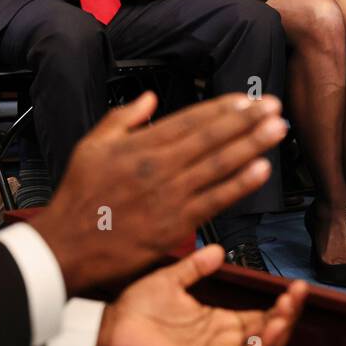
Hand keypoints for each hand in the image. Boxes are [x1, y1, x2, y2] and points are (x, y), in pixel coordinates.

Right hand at [30, 92, 287, 294]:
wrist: (68, 246)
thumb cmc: (78, 198)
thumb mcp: (91, 145)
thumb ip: (122, 118)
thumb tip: (149, 98)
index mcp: (140, 146)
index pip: (189, 120)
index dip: (221, 109)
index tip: (245, 99)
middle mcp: (159, 168)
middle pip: (211, 139)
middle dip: (246, 121)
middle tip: (274, 108)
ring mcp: (170, 197)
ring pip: (219, 166)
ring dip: (251, 146)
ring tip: (277, 130)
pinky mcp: (176, 225)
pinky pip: (215, 201)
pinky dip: (239, 185)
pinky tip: (261, 170)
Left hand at [93, 244, 306, 345]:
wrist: (109, 328)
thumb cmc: (134, 310)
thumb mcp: (171, 280)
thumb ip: (196, 267)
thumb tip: (218, 250)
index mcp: (216, 323)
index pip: (260, 316)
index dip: (281, 304)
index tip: (295, 285)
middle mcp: (220, 342)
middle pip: (267, 333)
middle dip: (288, 314)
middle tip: (298, 293)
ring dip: (280, 328)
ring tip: (290, 306)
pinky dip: (259, 345)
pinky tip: (270, 325)